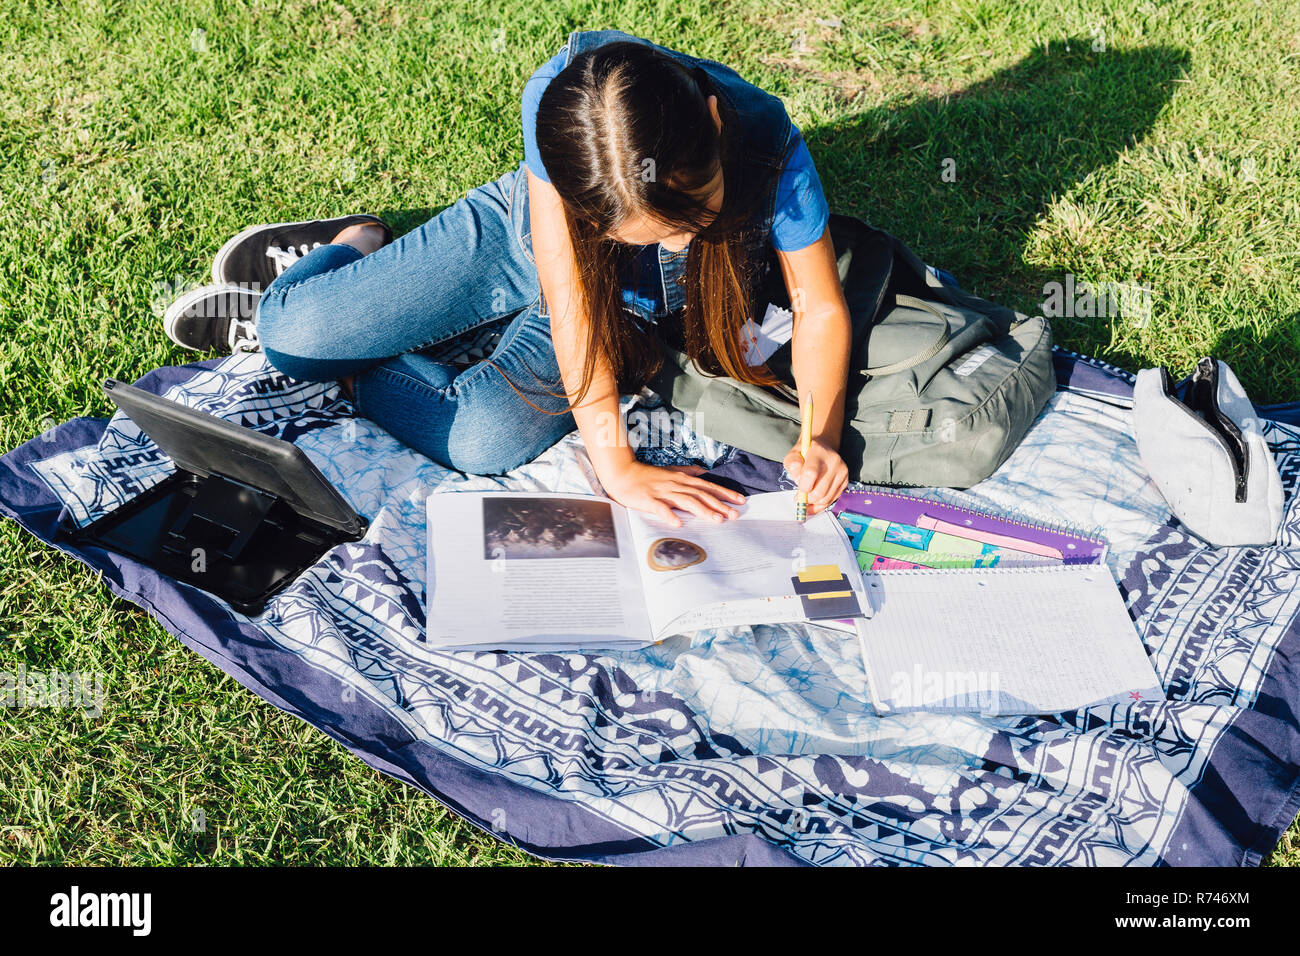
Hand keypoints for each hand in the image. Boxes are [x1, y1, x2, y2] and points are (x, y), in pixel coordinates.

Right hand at [600, 460, 745, 526]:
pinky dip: (670, 515)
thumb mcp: (670, 471)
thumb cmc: (646, 475)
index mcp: (682, 479)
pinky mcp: (648, 500)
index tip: (740, 500)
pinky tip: (679, 524)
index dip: (724, 493)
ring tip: (716, 520)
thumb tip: (704, 472)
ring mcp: (662, 492)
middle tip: (734, 515)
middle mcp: (675, 484)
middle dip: (719, 505)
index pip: (708, 487)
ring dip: (702, 510)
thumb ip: (688, 472)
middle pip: (701, 495)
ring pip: (686, 501)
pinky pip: (660, 508)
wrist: (622, 473)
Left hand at [783, 438, 848, 516]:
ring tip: (805, 498)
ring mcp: (841, 472)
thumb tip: (798, 480)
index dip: (803, 486)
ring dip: (813, 503)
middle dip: (807, 498)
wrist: (822, 451)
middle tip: (799, 497)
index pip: (811, 473)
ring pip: (826, 498)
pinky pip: (831, 500)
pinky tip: (812, 502)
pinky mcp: (845, 481)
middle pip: (819, 491)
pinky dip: (820, 505)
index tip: (799, 488)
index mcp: (818, 452)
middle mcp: (834, 461)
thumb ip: (792, 466)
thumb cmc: (805, 454)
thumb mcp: (793, 456)